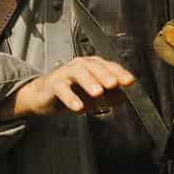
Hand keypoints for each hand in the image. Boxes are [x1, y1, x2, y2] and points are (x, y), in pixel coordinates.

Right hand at [0, 56, 135, 121]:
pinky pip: (62, 89)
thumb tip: (124, 98)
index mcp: (94, 66)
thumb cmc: (72, 91)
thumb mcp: (93, 96)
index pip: (109, 66)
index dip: (120, 73)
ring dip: (89, 82)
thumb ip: (109, 96)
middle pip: (95, 66)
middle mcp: (81, 65)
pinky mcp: (54, 84)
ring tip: (98, 93)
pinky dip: (71, 98)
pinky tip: (79, 108)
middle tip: (114, 84)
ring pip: (78, 73)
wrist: (43, 95)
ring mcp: (66, 73)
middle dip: (105, 75)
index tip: (130, 82)